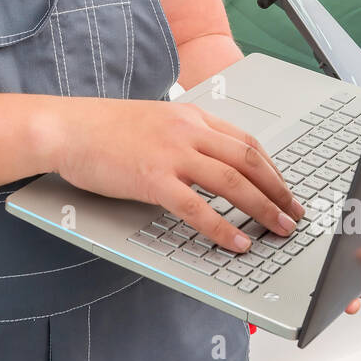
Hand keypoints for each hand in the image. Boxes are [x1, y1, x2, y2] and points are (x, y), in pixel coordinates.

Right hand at [41, 96, 304, 253]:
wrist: (65, 128)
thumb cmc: (101, 129)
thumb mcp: (152, 122)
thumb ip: (181, 138)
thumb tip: (204, 164)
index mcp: (190, 117)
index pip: (245, 141)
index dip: (272, 168)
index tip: (284, 188)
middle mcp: (187, 131)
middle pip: (249, 160)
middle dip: (278, 190)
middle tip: (294, 214)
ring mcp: (171, 154)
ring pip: (233, 182)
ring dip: (263, 209)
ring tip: (279, 230)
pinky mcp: (153, 179)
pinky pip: (197, 208)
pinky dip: (222, 228)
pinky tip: (237, 243)